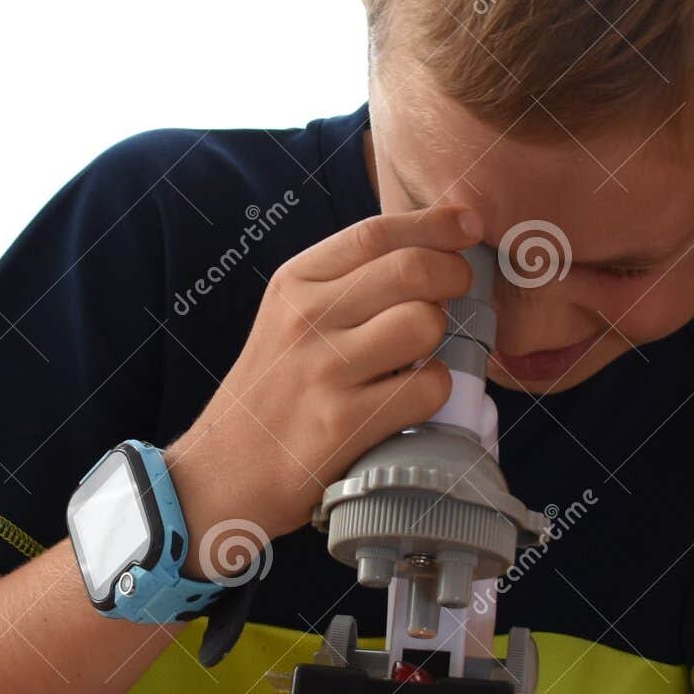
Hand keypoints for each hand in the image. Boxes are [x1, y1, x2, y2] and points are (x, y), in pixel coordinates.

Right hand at [166, 204, 480, 562]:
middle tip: (456, 294)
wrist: (225, 471)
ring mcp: (325, 370)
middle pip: (411, 270)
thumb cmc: (275, 391)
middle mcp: (306, 319)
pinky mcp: (345, 422)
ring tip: (418, 355)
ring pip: (425, 324)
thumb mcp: (289, 318)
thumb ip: (347, 283)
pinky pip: (428, 387)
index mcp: (295, 284)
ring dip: (439, 339)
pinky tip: (409, 398)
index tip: (469, 223)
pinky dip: (434, 392)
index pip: (376, 231)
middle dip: (452, 276)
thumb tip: (430, 249)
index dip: (434, 223)